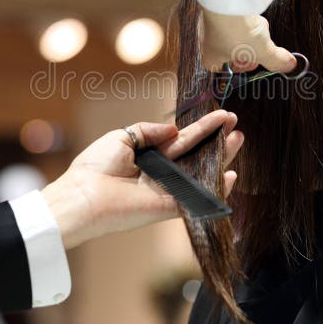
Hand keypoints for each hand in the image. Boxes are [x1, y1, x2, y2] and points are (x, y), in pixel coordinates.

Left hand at [41, 110, 243, 249]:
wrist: (83, 196)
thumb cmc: (95, 167)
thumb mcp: (121, 137)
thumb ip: (148, 131)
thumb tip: (174, 130)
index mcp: (148, 155)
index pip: (181, 138)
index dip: (201, 127)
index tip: (222, 115)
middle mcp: (160, 172)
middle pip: (196, 153)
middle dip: (216, 139)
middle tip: (236, 125)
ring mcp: (167, 190)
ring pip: (200, 172)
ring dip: (221, 157)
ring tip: (238, 139)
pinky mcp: (169, 207)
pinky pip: (196, 199)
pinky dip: (215, 190)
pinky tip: (231, 176)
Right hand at [200, 9, 295, 72]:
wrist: (227, 1)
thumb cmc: (236, 31)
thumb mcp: (263, 52)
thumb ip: (276, 60)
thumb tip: (288, 65)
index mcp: (211, 57)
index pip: (218, 68)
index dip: (235, 67)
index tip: (251, 63)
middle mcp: (206, 40)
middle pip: (226, 49)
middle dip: (245, 47)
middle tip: (256, 45)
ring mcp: (208, 21)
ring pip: (229, 31)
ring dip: (244, 30)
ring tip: (255, 27)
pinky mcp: (215, 5)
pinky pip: (230, 14)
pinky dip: (242, 15)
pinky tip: (250, 14)